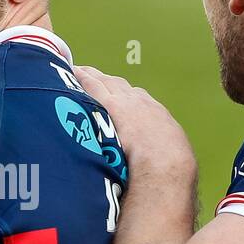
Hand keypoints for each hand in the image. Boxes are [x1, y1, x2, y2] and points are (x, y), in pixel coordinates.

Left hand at [73, 65, 195, 182]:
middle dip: (108, 82)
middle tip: (95, 77)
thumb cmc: (170, 172)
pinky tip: (72, 72)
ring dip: (92, 77)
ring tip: (78, 71)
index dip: (127, 97)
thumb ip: (158, 160)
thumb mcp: (171, 161)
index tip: (119, 97)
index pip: (140, 101)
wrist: (167, 165)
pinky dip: (82, 78)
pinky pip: (93, 86)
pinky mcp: (110, 106)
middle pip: (121, 87)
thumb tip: (155, 173)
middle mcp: (143, 104)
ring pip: (105, 83)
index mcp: (158, 117)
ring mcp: (126, 103)